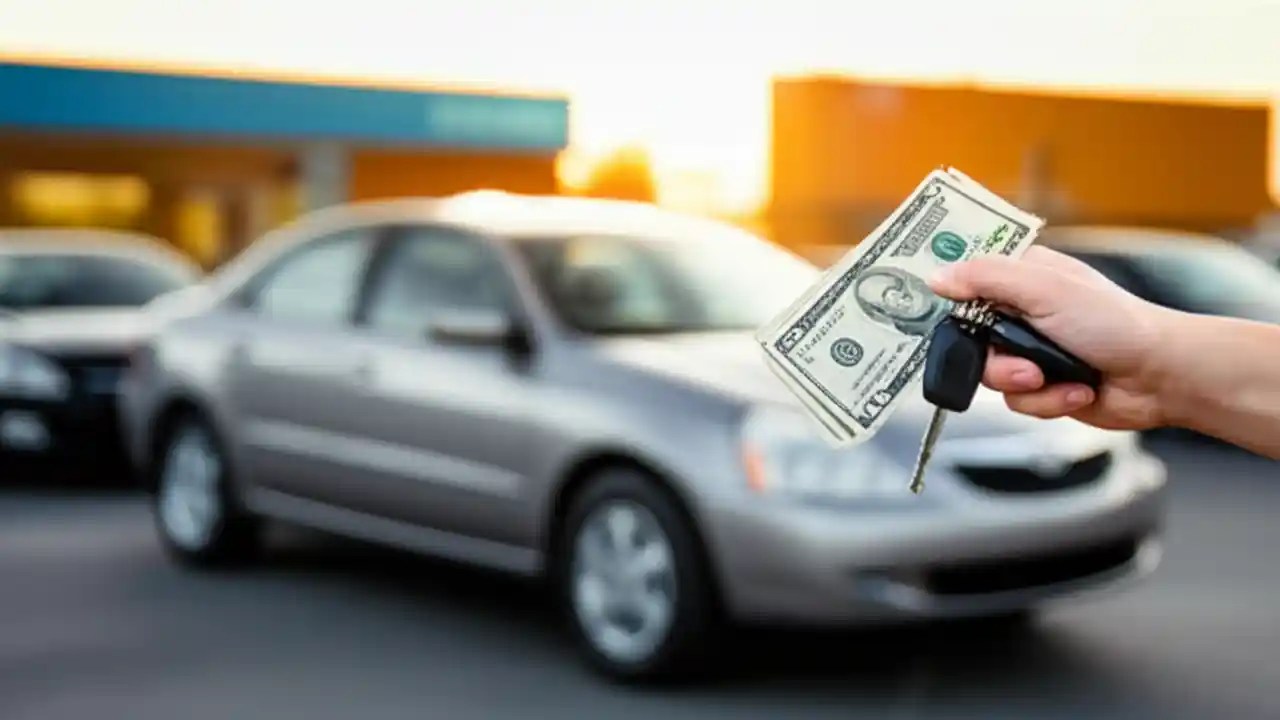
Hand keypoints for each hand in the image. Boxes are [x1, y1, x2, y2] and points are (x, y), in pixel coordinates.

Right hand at [928, 246, 1173, 429]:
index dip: (952, 301)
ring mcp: (1032, 351)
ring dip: (1024, 384)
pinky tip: (1075, 390)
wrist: (1159, 376)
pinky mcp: (1044, 386)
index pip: (967, 283)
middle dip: (995, 361)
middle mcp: (1023, 313)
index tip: (944, 318)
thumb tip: (937, 277)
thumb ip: (986, 279)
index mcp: (1023, 277)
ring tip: (1052, 378)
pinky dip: (1047, 401)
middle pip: (970, 341)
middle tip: (1023, 363)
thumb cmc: (1116, 323)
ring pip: (991, 377)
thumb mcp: (1045, 289)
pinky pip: (1018, 401)